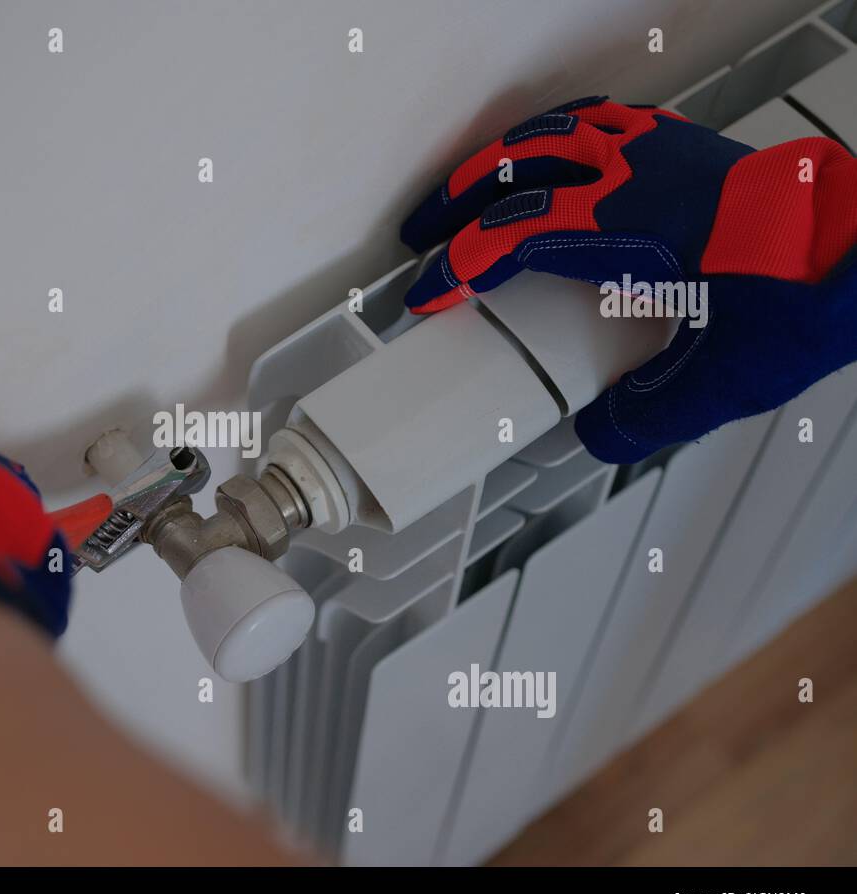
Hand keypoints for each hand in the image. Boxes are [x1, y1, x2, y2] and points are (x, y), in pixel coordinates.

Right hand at [400, 95, 856, 462]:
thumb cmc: (808, 297)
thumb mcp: (720, 379)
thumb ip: (646, 416)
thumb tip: (596, 434)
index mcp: (626, 228)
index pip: (513, 237)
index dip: (458, 267)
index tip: (425, 295)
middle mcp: (634, 177)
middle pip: (516, 170)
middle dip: (456, 202)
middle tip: (421, 234)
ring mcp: (661, 152)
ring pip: (554, 134)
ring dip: (500, 160)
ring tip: (469, 188)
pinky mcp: (687, 145)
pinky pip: (602, 123)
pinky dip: (558, 139)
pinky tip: (554, 161)